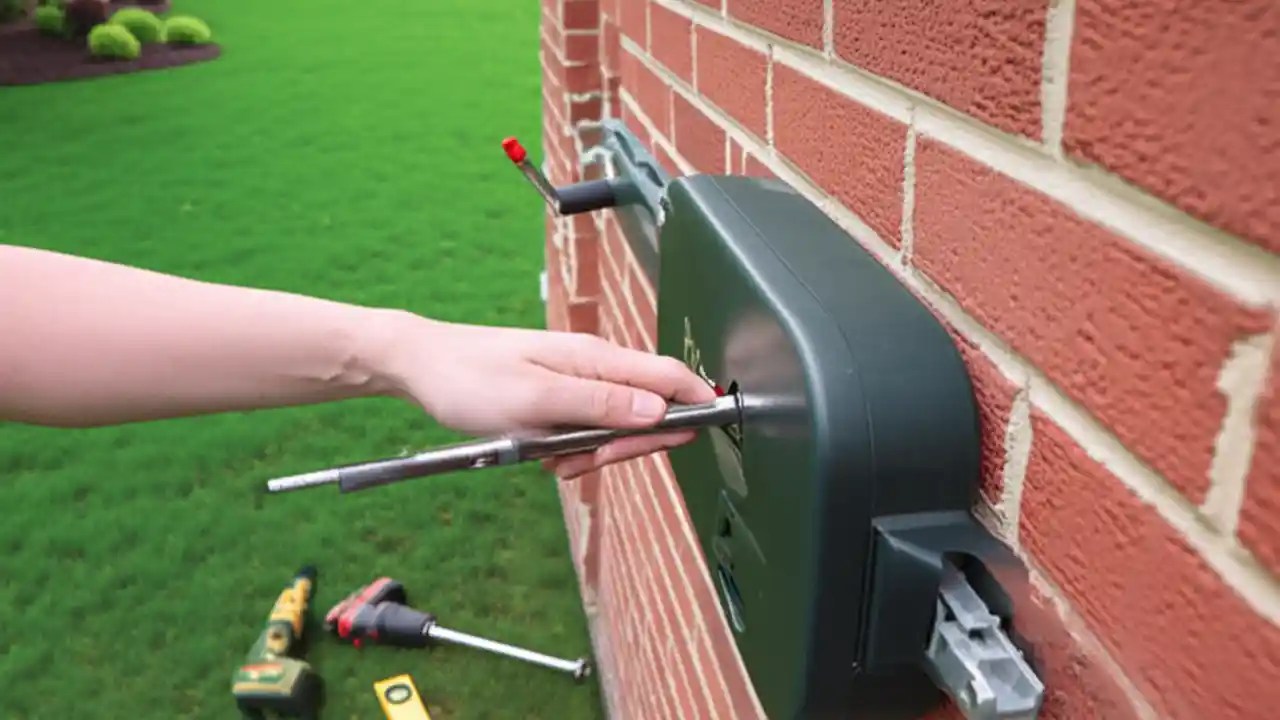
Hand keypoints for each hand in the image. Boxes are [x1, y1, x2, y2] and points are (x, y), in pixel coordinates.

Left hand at [378, 313, 716, 478]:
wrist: (420, 367)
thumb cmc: (469, 378)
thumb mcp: (534, 400)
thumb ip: (599, 405)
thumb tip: (657, 409)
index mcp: (596, 358)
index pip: (669, 376)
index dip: (696, 404)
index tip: (704, 433)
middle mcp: (594, 367)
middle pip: (649, 406)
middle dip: (631, 442)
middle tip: (594, 459)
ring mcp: (576, 382)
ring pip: (615, 425)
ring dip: (594, 451)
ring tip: (557, 460)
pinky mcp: (558, 398)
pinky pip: (585, 430)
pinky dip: (571, 450)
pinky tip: (544, 455)